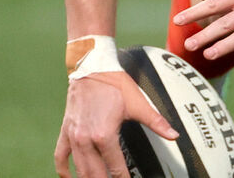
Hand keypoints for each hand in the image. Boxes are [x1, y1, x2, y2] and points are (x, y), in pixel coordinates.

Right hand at [54, 71, 178, 177]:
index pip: (115, 168)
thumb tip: (174, 134)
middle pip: (95, 174)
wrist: (91, 67)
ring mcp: (73, 136)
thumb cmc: (114, 83)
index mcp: (105, 135)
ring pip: (79, 169)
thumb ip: (156, 122)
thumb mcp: (138, 103)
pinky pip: (60, 156)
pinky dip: (64, 170)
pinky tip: (69, 177)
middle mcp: (86, 139)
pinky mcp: (66, 131)